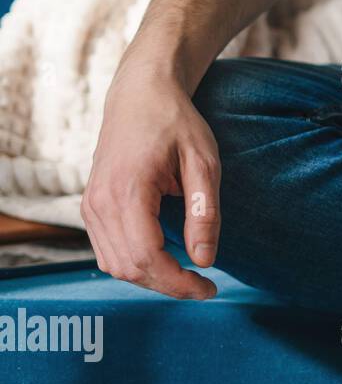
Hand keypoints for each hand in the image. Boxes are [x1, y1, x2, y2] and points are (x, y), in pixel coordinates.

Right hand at [81, 61, 219, 298]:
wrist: (140, 95)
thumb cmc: (176, 123)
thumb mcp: (204, 162)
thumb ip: (205, 212)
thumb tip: (205, 260)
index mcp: (127, 191)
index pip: (147, 257)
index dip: (178, 282)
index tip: (209, 288)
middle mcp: (100, 202)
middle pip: (130, 268)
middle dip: (169, 285)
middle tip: (204, 286)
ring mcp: (90, 206)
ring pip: (116, 265)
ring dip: (152, 278)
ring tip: (188, 273)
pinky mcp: (91, 206)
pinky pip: (108, 252)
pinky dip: (136, 264)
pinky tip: (166, 257)